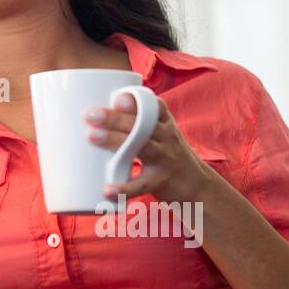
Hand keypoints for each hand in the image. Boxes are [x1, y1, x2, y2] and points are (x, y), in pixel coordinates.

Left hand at [83, 94, 214, 204]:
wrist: (198, 187)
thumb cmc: (167, 155)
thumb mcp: (159, 135)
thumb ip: (134, 123)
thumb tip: (92, 114)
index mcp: (165, 124)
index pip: (156, 106)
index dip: (137, 100)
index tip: (116, 98)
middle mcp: (168, 138)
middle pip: (144, 124)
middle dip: (116, 118)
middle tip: (90, 115)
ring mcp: (165, 160)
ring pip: (143, 147)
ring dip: (116, 140)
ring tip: (92, 136)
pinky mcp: (160, 182)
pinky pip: (142, 186)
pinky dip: (124, 189)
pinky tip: (107, 190)